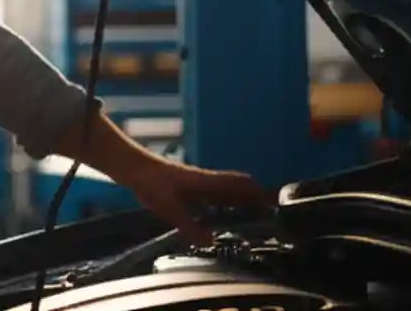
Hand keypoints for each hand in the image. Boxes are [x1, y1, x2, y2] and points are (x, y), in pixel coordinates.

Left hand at [121, 158, 270, 244]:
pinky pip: (214, 195)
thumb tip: (210, 242)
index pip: (240, 184)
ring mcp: (199, 183)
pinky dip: (226, 204)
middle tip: (271, 216)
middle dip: (256, 198)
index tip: (276, 203)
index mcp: (207, 182)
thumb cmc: (152, 183)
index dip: (259, 192)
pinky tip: (223, 217)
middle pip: (238, 187)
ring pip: (227, 191)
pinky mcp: (190, 188)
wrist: (134, 168)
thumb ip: (188, 225)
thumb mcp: (169, 207)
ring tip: (254, 219)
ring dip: (242, 201)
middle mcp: (207, 181)